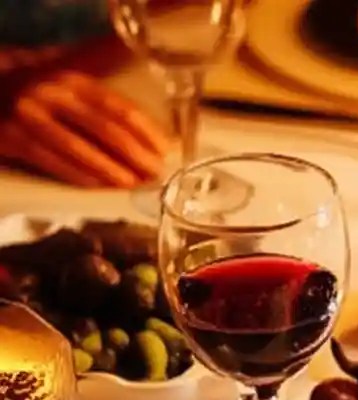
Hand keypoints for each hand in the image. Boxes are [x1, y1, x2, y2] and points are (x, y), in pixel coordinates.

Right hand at [0, 71, 169, 187]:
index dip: (147, 132)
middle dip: (136, 155)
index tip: (167, 150)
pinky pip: (55, 162)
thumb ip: (100, 98)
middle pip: (106, 129)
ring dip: (112, 171)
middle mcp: (52, 92)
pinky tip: (101, 187)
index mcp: (73, 79)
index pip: (120, 108)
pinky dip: (82, 177)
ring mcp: (30, 114)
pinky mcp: (12, 137)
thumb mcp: (65, 85)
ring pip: (81, 149)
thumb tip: (151, 125)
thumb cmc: (36, 95)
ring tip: (134, 184)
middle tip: (156, 173)